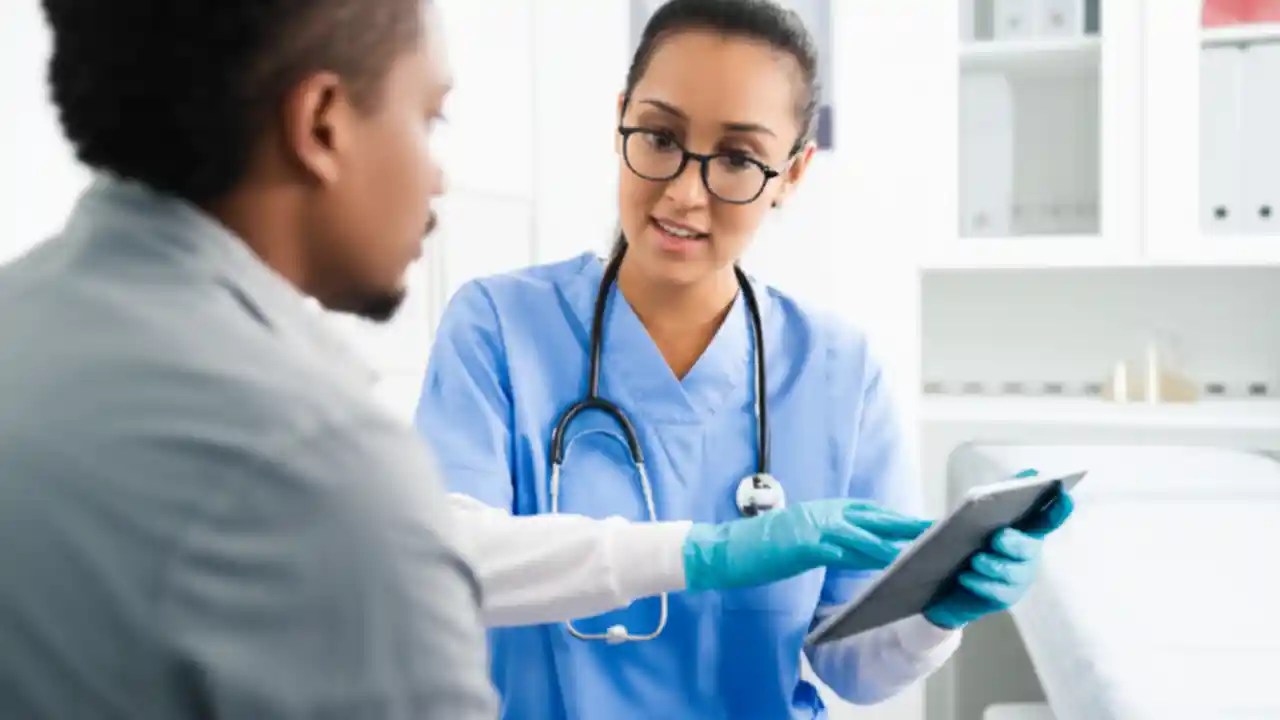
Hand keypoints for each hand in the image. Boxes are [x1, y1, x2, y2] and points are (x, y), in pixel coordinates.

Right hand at [682, 499, 931, 591]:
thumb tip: (853, 549)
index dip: (893, 516)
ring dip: (893, 540)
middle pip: (873, 516)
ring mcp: (812, 527)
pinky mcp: (804, 544)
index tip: (919, 522)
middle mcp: (820, 513)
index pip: (865, 510)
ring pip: (863, 532)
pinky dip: (866, 555)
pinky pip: (843, 550)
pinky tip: (884, 562)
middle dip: (904, 523)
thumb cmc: (759, 549)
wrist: (724, 551)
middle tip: (933, 528)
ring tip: (920, 549)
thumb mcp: (798, 539)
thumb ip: (825, 539)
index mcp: (819, 510)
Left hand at [923, 470, 1075, 629]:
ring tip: (975, 560)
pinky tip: (965, 577)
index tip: (1064, 494)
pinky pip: (997, 592)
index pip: (1047, 518)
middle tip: (997, 536)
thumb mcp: (975, 517)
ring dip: (994, 564)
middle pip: (1030, 547)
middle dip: (1015, 542)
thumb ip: (999, 497)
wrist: (945, 580)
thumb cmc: (966, 542)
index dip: (1058, 509)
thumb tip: (1028, 473)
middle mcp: (1028, 554)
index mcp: (1024, 530)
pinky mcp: (1005, 597)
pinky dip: (980, 583)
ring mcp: (1019, 577)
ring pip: (1013, 572)